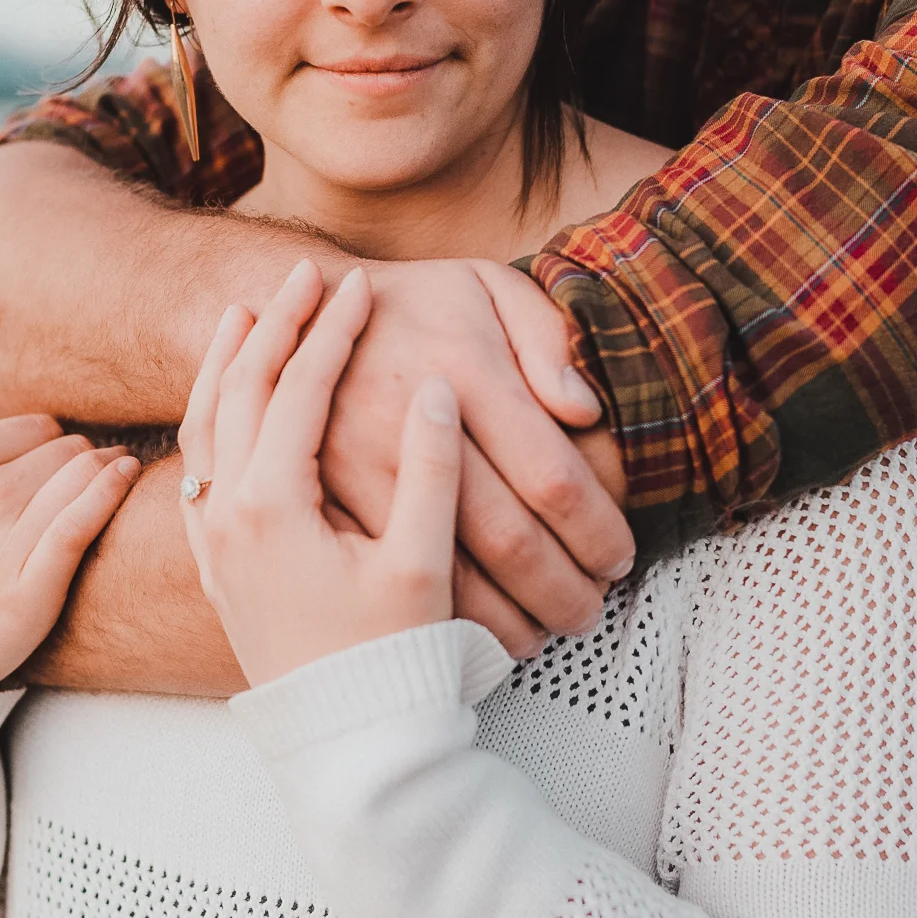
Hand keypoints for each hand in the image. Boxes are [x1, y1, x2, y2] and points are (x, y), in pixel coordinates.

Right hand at [0, 415, 139, 693]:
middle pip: (68, 450)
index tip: (67, 460)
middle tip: (103, 468)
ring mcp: (6, 540)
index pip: (39, 429)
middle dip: (87, 458)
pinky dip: (112, 491)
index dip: (58, 444)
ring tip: (126, 467)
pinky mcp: (31, 588)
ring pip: (81, 476)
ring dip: (111, 467)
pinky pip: (81, 522)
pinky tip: (128, 475)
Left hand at [179, 265, 459, 687]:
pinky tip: (228, 401)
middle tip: (304, 274)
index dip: (331, 332)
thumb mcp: (421, 566)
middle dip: (271, 325)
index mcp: (273, 508)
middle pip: (239, 392)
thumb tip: (436, 390)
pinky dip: (211, 414)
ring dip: (227, 363)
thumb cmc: (390, 661)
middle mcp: (228, 515)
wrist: (344, 744)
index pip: (298, 391)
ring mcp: (214, 539)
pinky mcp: (217, 562)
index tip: (359, 285)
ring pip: (204, 425)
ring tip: (244, 313)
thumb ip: (431, 471)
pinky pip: (198, 464)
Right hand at [319, 259, 631, 650]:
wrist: (295, 313)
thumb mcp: (484, 286)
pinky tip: (480, 630)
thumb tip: (586, 413)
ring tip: (547, 631)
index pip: (553, 477)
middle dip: (564, 590)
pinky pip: (395, 575)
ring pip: (453, 575)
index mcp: (465, 368)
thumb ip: (546, 338)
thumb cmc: (413, 304)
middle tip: (592, 611)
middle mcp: (412, 424)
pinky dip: (446, 618)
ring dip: (512, 619)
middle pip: (510, 540)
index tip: (621, 558)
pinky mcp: (327, 503)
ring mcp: (363, 470)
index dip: (598, 532)